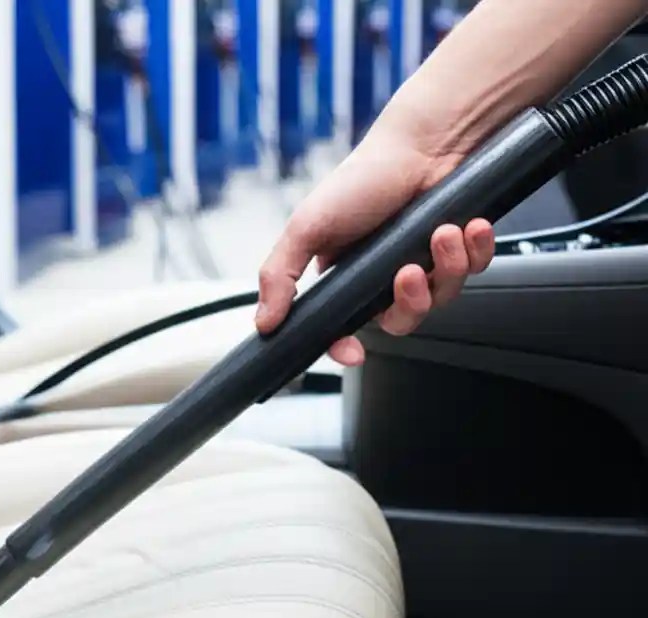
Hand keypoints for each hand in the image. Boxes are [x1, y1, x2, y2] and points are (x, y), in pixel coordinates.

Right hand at [254, 124, 495, 365]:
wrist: (422, 144)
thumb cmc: (363, 179)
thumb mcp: (306, 227)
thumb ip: (279, 276)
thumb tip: (263, 322)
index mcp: (342, 276)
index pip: (340, 328)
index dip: (345, 346)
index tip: (352, 352)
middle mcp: (381, 277)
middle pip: (398, 321)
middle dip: (409, 301)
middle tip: (407, 271)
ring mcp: (422, 265)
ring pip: (439, 299)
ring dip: (446, 268)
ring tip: (441, 233)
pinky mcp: (457, 252)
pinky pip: (473, 271)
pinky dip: (475, 250)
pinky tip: (467, 227)